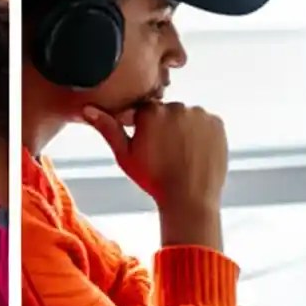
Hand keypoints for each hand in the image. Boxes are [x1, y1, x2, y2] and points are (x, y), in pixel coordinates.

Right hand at [84, 103, 226, 248]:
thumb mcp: (125, 156)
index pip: (145, 111)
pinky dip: (202, 134)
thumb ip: (108, 128)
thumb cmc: (154, 180)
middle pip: (168, 112)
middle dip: (166, 127)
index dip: (145, 129)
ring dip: (185, 129)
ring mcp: (199, 114)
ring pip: (187, 117)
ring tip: (183, 155)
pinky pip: (206, 123)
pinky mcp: (217, 123)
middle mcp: (176, 106)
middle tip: (166, 153)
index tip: (150, 147)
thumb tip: (88, 109)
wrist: (190, 199)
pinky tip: (196, 153)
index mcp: (151, 111)